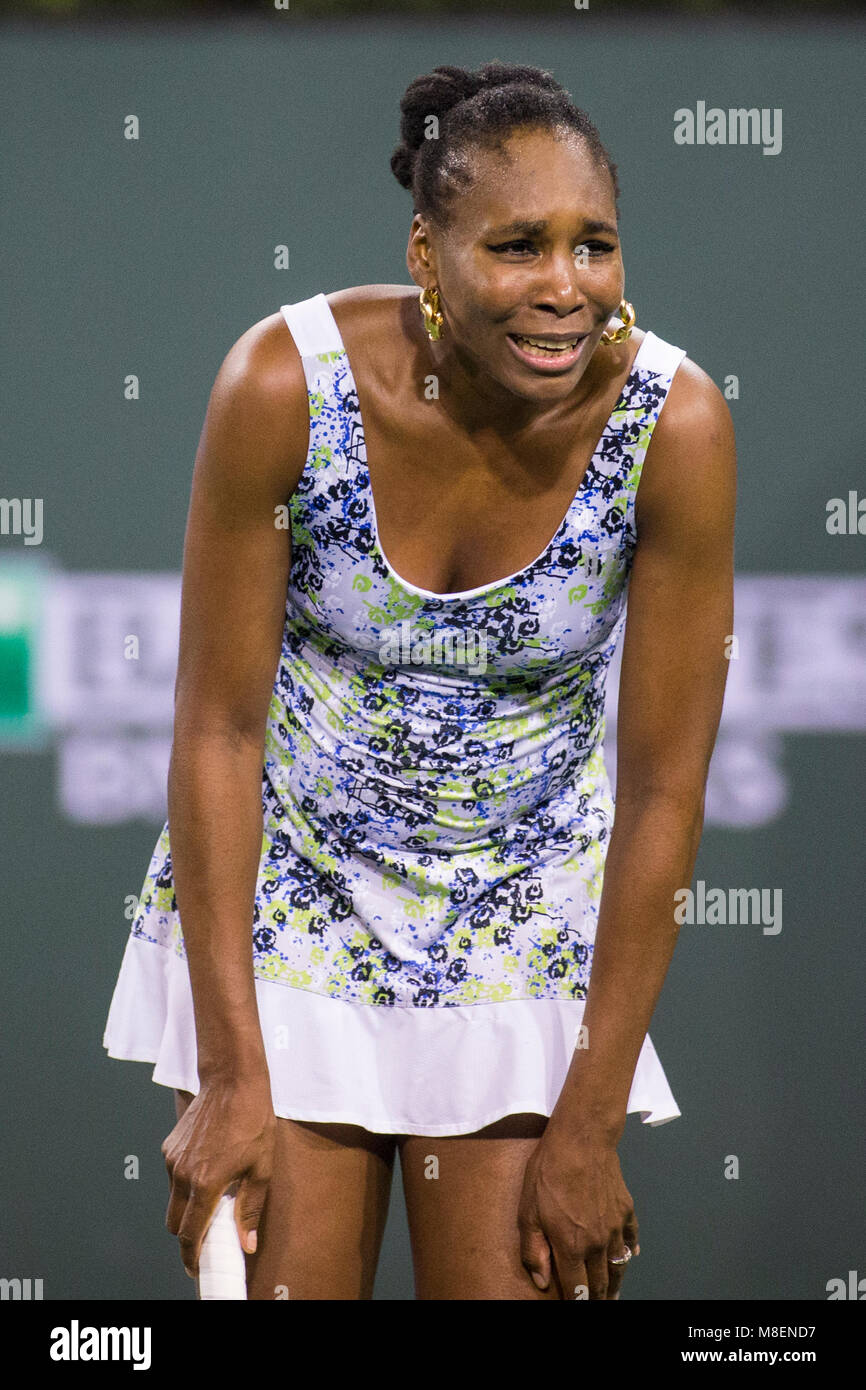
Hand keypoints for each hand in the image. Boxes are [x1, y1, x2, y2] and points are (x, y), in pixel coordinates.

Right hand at [161, 1075, 275, 1279]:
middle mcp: (182, 1174)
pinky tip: (208, 1168)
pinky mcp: (169, 1146)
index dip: (191, 1256)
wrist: (232, 1081)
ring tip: (214, 1195)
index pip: (191, 1233)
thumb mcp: (262, 1167)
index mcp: (206, 1183)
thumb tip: (247, 1242)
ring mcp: (172, 1159)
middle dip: (187, 1234)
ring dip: (187, 1206)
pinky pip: (173, 1176)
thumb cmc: (252, 1119)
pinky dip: (185, 1183)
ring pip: (172, 1199)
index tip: (196, 1268)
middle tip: (208, 1235)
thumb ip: (250, 1209)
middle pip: (174, 1223)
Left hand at [517, 1125, 639, 1299]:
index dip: (577, 1303)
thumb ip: (534, 1250)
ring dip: (616, 1282)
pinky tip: (630, 1255)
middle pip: (601, 1282)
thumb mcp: (527, 1211)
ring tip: (614, 1293)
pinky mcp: (626, 1209)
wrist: (581, 1139)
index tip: (576, 1307)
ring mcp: (615, 1227)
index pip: (578, 1290)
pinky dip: (631, 1250)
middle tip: (599, 1303)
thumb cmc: (550, 1171)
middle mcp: (597, 1242)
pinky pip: (632, 1238)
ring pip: (619, 1265)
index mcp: (572, 1246)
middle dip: (599, 1298)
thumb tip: (541, 1280)